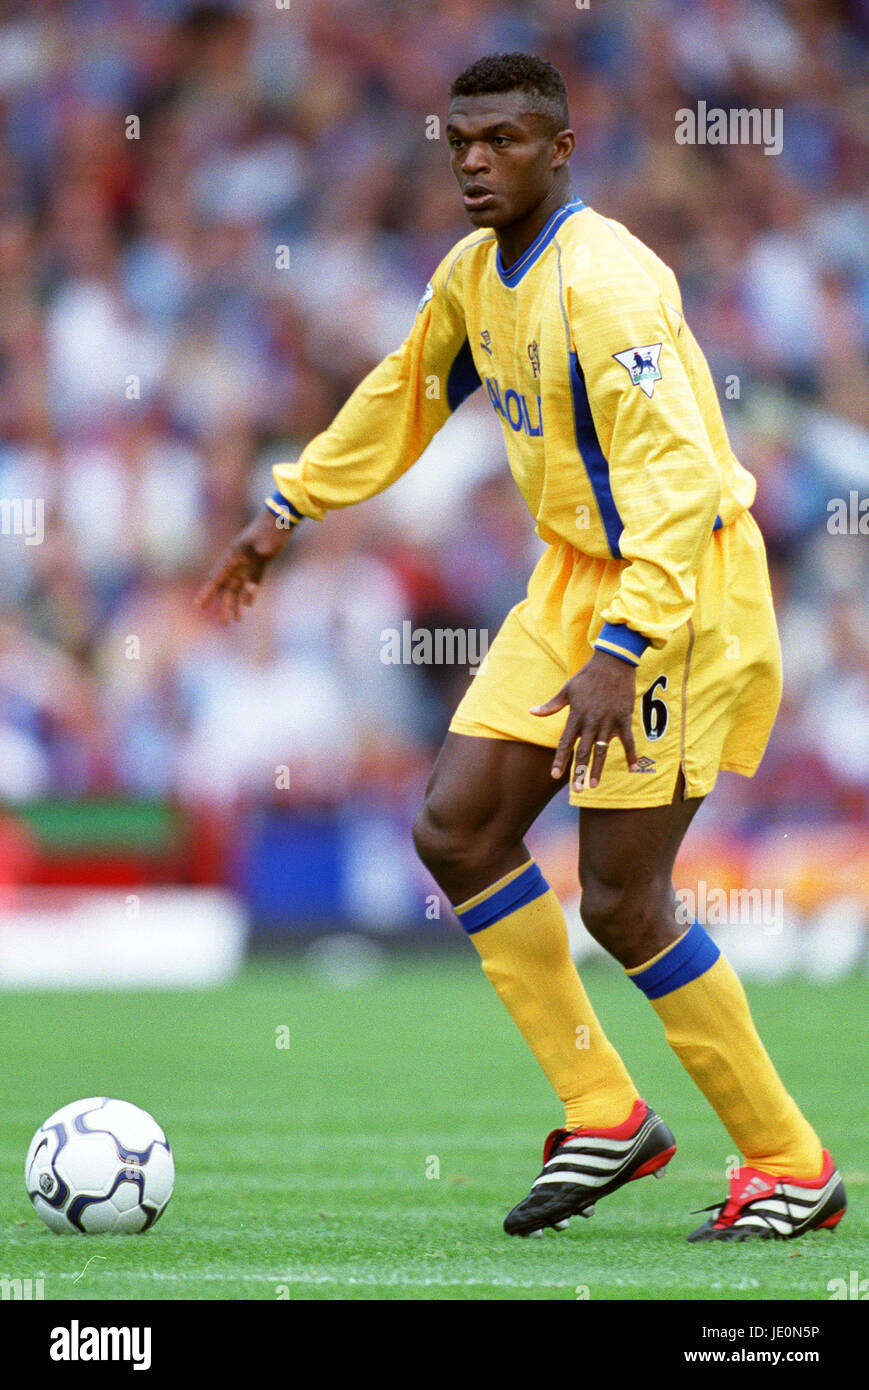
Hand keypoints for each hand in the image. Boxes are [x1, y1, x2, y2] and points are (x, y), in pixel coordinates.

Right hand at [195, 509, 293, 622]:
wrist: (280, 518)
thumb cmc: (271, 528)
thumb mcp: (265, 543)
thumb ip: (262, 555)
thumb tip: (258, 569)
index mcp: (234, 556)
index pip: (217, 579)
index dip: (207, 593)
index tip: (198, 606)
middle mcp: (238, 562)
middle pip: (228, 588)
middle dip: (224, 605)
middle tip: (223, 623)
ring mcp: (249, 563)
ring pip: (239, 588)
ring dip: (236, 603)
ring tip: (236, 620)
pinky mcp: (260, 564)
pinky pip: (252, 582)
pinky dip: (250, 593)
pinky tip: (248, 605)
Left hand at [531, 649, 638, 791]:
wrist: (612, 663)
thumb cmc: (587, 676)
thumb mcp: (567, 690)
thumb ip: (551, 706)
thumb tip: (531, 712)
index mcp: (576, 716)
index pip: (566, 743)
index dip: (560, 760)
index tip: (556, 775)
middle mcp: (591, 722)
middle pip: (583, 752)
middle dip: (579, 771)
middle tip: (577, 789)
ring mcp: (608, 722)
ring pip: (602, 751)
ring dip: (598, 769)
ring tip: (594, 785)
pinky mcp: (623, 719)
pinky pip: (628, 741)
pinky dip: (631, 755)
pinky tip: (633, 769)